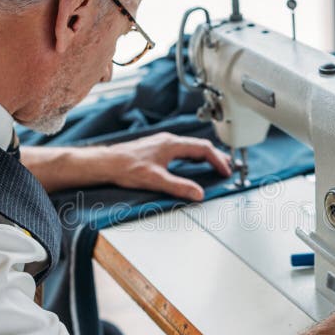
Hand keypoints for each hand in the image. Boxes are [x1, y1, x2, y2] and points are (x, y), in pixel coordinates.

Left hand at [105, 132, 231, 200]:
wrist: (108, 163)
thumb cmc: (126, 167)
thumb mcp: (156, 180)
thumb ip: (179, 187)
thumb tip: (198, 193)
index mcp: (172, 144)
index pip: (203, 149)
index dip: (218, 160)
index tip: (225, 170)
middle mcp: (169, 140)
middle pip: (200, 146)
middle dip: (216, 156)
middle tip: (226, 168)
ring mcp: (163, 143)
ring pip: (191, 147)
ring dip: (205, 156)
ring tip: (215, 165)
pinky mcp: (157, 148)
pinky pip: (182, 150)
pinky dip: (194, 157)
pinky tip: (193, 164)